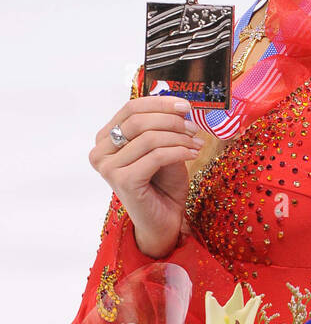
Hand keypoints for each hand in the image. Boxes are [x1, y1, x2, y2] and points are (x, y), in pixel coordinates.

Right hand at [90, 96, 204, 256]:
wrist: (163, 220)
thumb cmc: (162, 184)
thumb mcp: (163, 147)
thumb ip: (162, 126)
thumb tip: (178, 105)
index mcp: (105, 139)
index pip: (130, 108)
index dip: (160, 103)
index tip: (185, 105)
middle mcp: (100, 152)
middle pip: (138, 120)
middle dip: (171, 120)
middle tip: (193, 127)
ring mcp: (109, 168)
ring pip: (149, 138)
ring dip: (178, 138)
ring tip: (196, 143)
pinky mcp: (124, 181)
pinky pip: (156, 156)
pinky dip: (178, 152)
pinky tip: (193, 154)